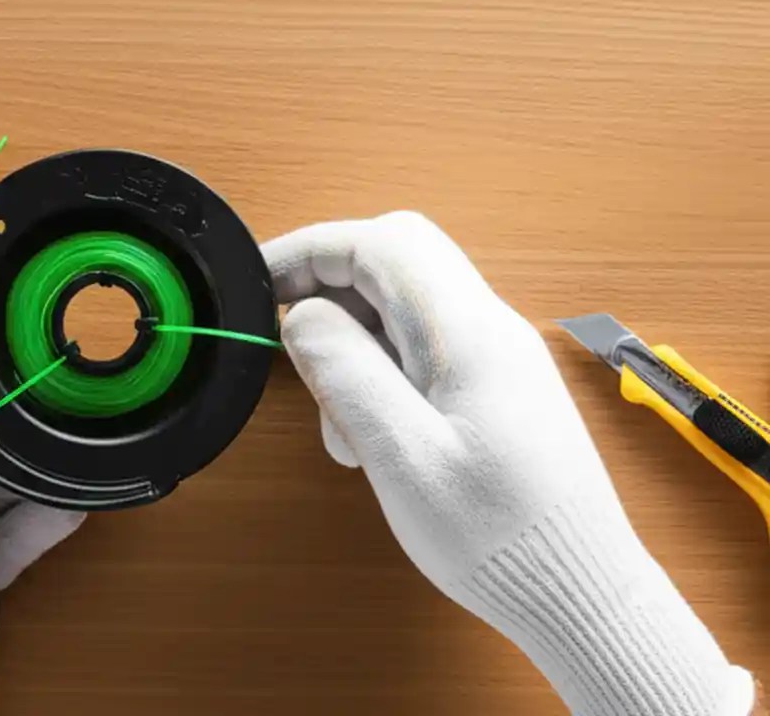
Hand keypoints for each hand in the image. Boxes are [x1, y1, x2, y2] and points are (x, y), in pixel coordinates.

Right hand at [263, 212, 750, 715]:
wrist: (577, 589)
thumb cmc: (496, 534)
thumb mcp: (401, 456)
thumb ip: (347, 374)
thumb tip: (304, 316)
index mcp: (467, 333)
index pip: (379, 244)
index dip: (310, 249)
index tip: (258, 281)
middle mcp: (487, 329)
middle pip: (395, 261)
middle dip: (328, 285)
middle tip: (284, 333)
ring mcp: (495, 357)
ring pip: (403, 308)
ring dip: (352, 344)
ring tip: (338, 423)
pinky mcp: (494, 388)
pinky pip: (422, 351)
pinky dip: (379, 376)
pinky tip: (371, 439)